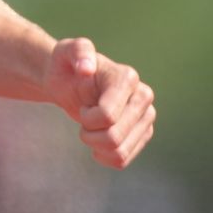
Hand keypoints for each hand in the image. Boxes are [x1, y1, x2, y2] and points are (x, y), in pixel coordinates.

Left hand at [41, 37, 155, 168]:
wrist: (70, 81)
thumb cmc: (67, 65)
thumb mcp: (65, 52)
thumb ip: (78, 52)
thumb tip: (86, 68)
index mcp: (127, 78)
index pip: (108, 116)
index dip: (87, 118)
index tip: (82, 105)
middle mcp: (143, 97)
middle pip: (114, 138)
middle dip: (89, 134)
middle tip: (83, 119)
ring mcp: (146, 117)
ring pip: (119, 153)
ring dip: (96, 147)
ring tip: (90, 130)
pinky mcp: (143, 133)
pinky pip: (122, 160)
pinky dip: (104, 157)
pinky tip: (97, 144)